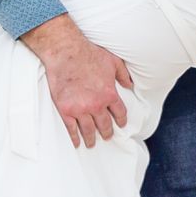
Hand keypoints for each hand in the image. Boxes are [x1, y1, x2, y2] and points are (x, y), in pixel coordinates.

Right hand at [24, 16, 135, 147]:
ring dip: (91, 138)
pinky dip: (74, 137)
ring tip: (92, 144)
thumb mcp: (113, 61)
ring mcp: (80, 109)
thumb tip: (131, 85)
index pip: (120, 113)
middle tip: (107, 137)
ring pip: (88, 130)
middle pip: (105, 125)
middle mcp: (97, 105)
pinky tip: (77, 143)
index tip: (121, 125)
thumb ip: (123, 75)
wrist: (65, 53)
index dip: (121, 121)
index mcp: (110, 94)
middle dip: (107, 132)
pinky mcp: (66, 110)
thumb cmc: (89, 54)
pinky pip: (71, 129)